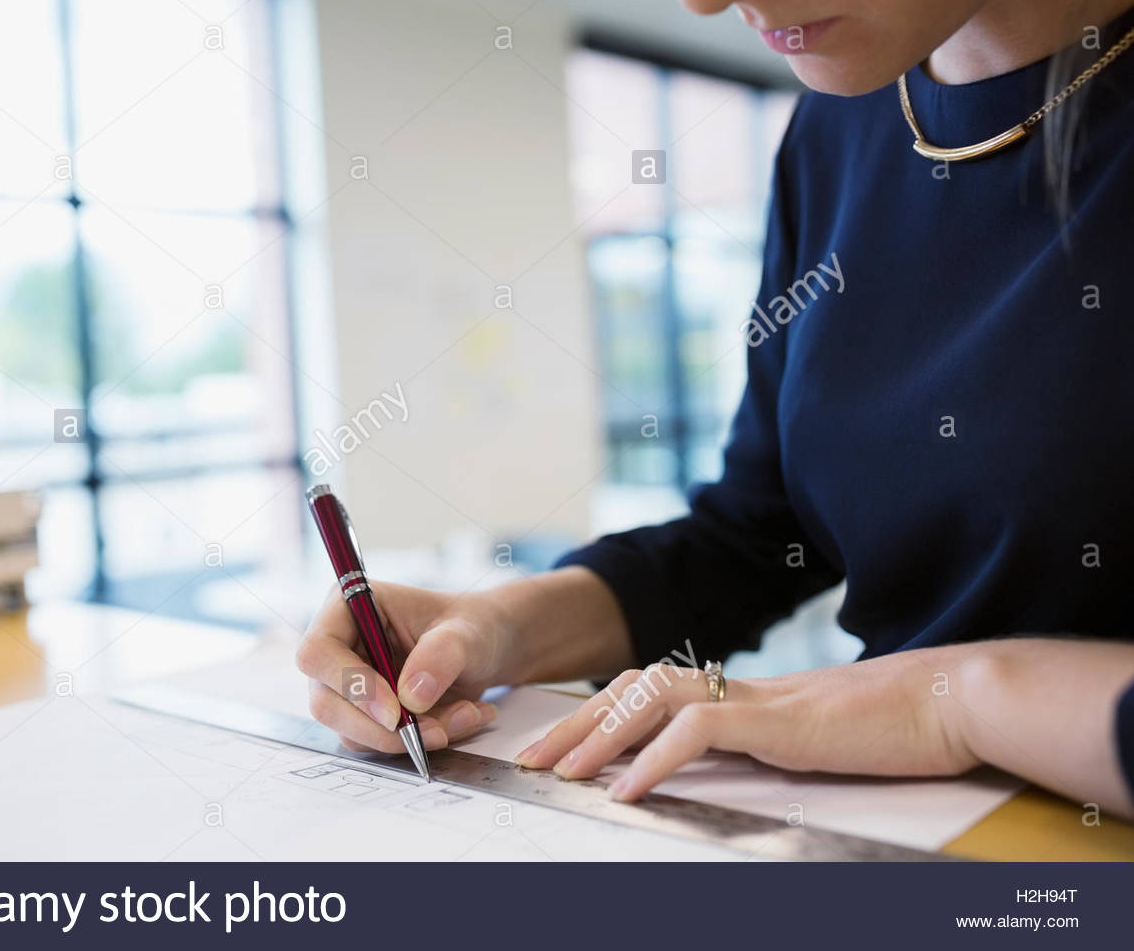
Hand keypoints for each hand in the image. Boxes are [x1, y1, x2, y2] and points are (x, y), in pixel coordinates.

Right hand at [296, 581, 516, 753]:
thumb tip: (410, 698)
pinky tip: (460, 718)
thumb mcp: (466, 632)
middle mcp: (338, 648)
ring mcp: (346, 685)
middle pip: (326, 702)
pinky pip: (378, 743)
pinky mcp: (364, 715)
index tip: (396, 712)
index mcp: (348, 608)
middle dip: (381, 728)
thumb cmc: (470, 626)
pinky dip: (420, 741)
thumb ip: (441, 655)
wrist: (484, 649)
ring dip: (411, 736)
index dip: (351, 684)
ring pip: (352, 732)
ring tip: (466, 714)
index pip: (319, 651)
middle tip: (436, 733)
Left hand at [515, 647, 981, 800]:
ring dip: (600, 737)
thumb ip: (752, 747)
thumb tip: (700, 768)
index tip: (555, 750)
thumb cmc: (884, 730)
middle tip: (529, 761)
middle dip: (574, 725)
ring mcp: (751, 697)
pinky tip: (627, 791)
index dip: (593, 716)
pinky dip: (655, 758)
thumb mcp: (799, 744)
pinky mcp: (776, 718)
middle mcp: (731, 687)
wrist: (947, 702)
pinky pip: (698, 728)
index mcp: (732, 693)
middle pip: (630, 690)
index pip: (643, 692)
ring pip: (651, 699)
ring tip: (562, 774)